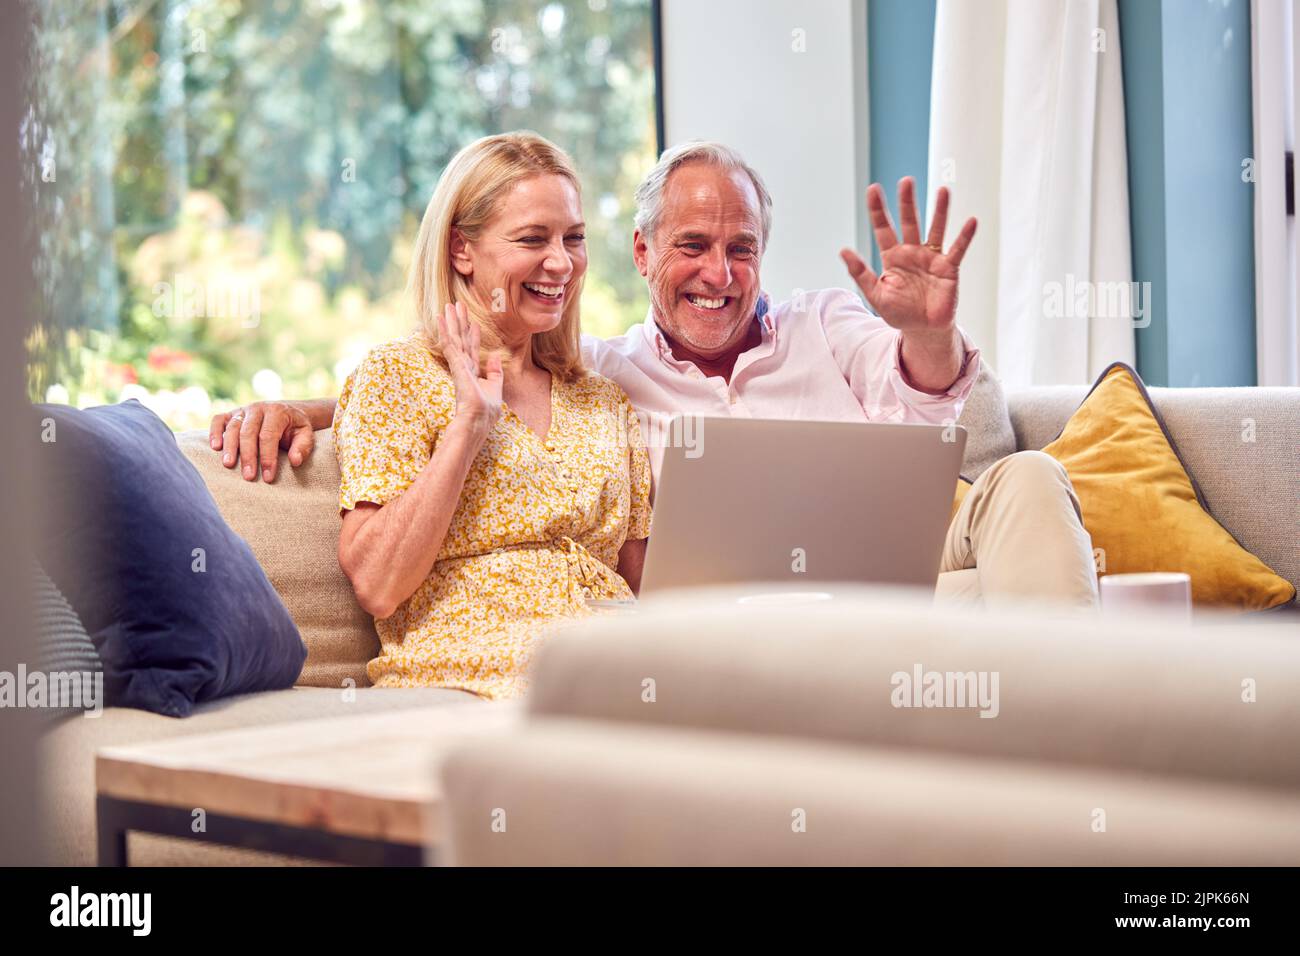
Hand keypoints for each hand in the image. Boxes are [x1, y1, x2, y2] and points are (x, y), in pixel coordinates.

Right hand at [209, 401, 315, 482]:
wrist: (287, 412)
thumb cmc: (295, 428)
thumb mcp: (306, 435)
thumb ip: (303, 447)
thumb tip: (295, 461)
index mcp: (277, 412)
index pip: (269, 436)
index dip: (268, 457)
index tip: (268, 477)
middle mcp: (258, 408)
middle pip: (248, 432)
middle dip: (248, 456)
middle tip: (248, 476)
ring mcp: (243, 410)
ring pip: (233, 427)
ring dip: (230, 447)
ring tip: (229, 465)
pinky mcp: (232, 414)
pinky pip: (219, 420)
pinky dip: (215, 431)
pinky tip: (215, 447)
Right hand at [438, 301, 502, 442]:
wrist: (478, 421)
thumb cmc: (485, 411)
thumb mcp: (495, 388)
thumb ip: (495, 372)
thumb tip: (497, 356)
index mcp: (472, 372)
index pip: (472, 349)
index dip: (472, 335)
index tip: (473, 322)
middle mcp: (463, 367)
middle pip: (461, 339)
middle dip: (459, 322)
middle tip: (456, 304)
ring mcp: (458, 366)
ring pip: (454, 338)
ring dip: (451, 321)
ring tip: (448, 305)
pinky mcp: (455, 366)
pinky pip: (449, 344)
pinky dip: (444, 330)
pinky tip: (440, 318)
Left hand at [839, 177, 976, 333]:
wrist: (923, 330)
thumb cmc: (899, 312)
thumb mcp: (875, 294)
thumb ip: (860, 273)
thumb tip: (843, 251)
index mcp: (892, 256)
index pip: (883, 228)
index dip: (878, 210)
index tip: (873, 189)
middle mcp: (913, 252)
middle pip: (910, 222)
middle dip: (907, 202)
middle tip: (906, 181)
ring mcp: (932, 258)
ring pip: (936, 229)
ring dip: (940, 211)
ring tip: (943, 191)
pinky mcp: (949, 268)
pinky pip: (957, 250)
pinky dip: (964, 236)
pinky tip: (971, 221)